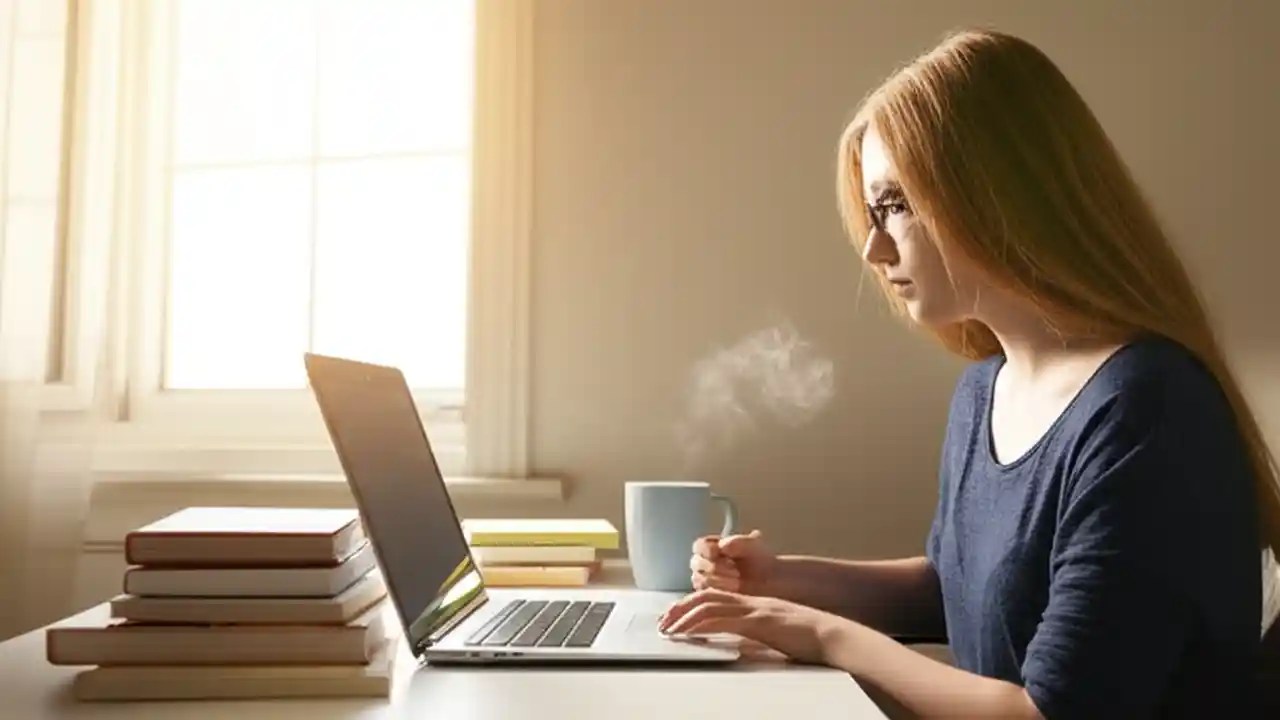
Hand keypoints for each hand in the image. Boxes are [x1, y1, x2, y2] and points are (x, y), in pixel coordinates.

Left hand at [657, 588, 846, 665]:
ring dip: (684, 616)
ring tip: (668, 629)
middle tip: (662, 622)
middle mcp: (751, 601)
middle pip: (706, 596)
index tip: (675, 619)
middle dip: (680, 609)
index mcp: (754, 604)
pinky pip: (723, 619)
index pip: (715, 598)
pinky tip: (689, 633)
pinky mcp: (759, 620)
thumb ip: (755, 636)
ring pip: (709, 604)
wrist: (832, 636)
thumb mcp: (775, 636)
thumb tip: (739, 647)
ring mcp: (755, 608)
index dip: (692, 606)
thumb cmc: (809, 641)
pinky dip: (701, 624)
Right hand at [689, 529, 777, 593]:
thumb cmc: (761, 560)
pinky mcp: (709, 595)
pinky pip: (705, 594)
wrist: (771, 581)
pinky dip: (719, 591)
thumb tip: (723, 546)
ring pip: (700, 579)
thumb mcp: (753, 545)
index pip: (699, 546)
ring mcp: (705, 579)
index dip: (707, 550)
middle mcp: (705, 562)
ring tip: (738, 582)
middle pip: (697, 563)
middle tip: (735, 570)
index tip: (721, 553)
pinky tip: (734, 590)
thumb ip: (738, 542)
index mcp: (712, 546)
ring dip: (718, 580)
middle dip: (715, 567)